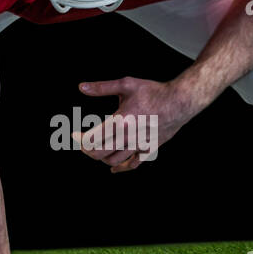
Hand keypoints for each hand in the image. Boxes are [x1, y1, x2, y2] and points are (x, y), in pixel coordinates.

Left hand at [73, 77, 200, 172]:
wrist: (179, 102)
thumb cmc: (153, 92)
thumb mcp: (126, 84)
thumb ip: (102, 87)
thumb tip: (82, 87)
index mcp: (119, 122)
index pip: (91, 139)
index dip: (78, 139)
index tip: (73, 134)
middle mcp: (127, 137)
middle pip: (98, 154)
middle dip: (86, 149)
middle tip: (83, 142)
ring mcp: (138, 146)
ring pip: (112, 161)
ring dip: (101, 157)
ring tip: (97, 148)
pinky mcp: (148, 149)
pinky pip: (132, 165)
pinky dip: (120, 169)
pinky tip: (114, 168)